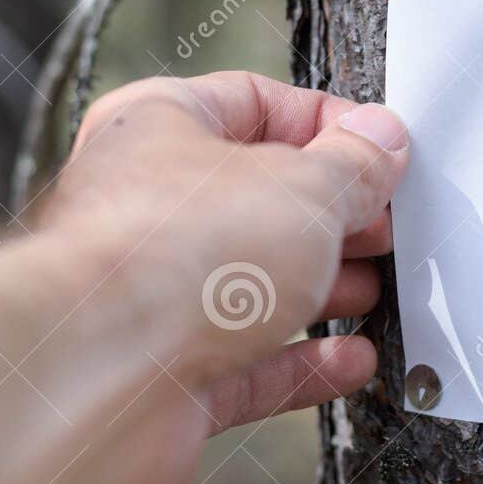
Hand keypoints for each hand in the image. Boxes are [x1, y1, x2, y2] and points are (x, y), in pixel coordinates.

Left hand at [0, 72, 409, 483]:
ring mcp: (153, 299)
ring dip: (321, 289)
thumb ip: (352, 165)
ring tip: (377, 285)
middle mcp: (145, 209)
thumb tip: (379, 143)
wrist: (97, 380)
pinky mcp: (166, 378)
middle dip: (331, 214)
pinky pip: (248, 365)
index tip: (380, 150)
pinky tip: (350, 358)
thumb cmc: (168, 256)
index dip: (326, 124)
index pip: (254, 103)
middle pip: (255, 199)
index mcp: (158, 128)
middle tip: (385, 222)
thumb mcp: (302, 187)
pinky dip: (303, 362)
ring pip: (251, 286)